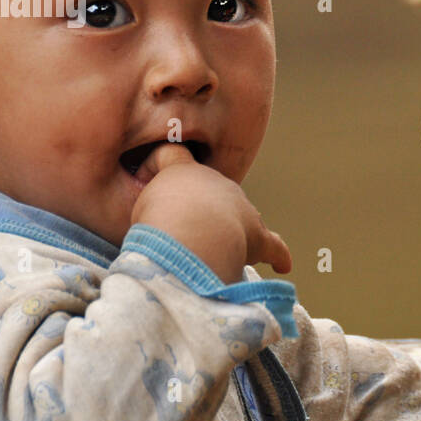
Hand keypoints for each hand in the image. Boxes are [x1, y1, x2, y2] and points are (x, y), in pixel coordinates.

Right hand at [128, 142, 292, 281]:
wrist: (189, 238)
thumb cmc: (156, 224)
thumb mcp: (138, 209)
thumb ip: (151, 210)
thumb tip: (158, 229)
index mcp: (182, 172)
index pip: (171, 155)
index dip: (159, 166)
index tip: (148, 185)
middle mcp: (217, 183)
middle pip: (210, 192)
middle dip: (198, 212)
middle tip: (179, 238)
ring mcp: (242, 208)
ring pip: (240, 217)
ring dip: (231, 234)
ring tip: (215, 255)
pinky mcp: (259, 236)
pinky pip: (273, 246)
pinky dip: (277, 255)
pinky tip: (282, 265)